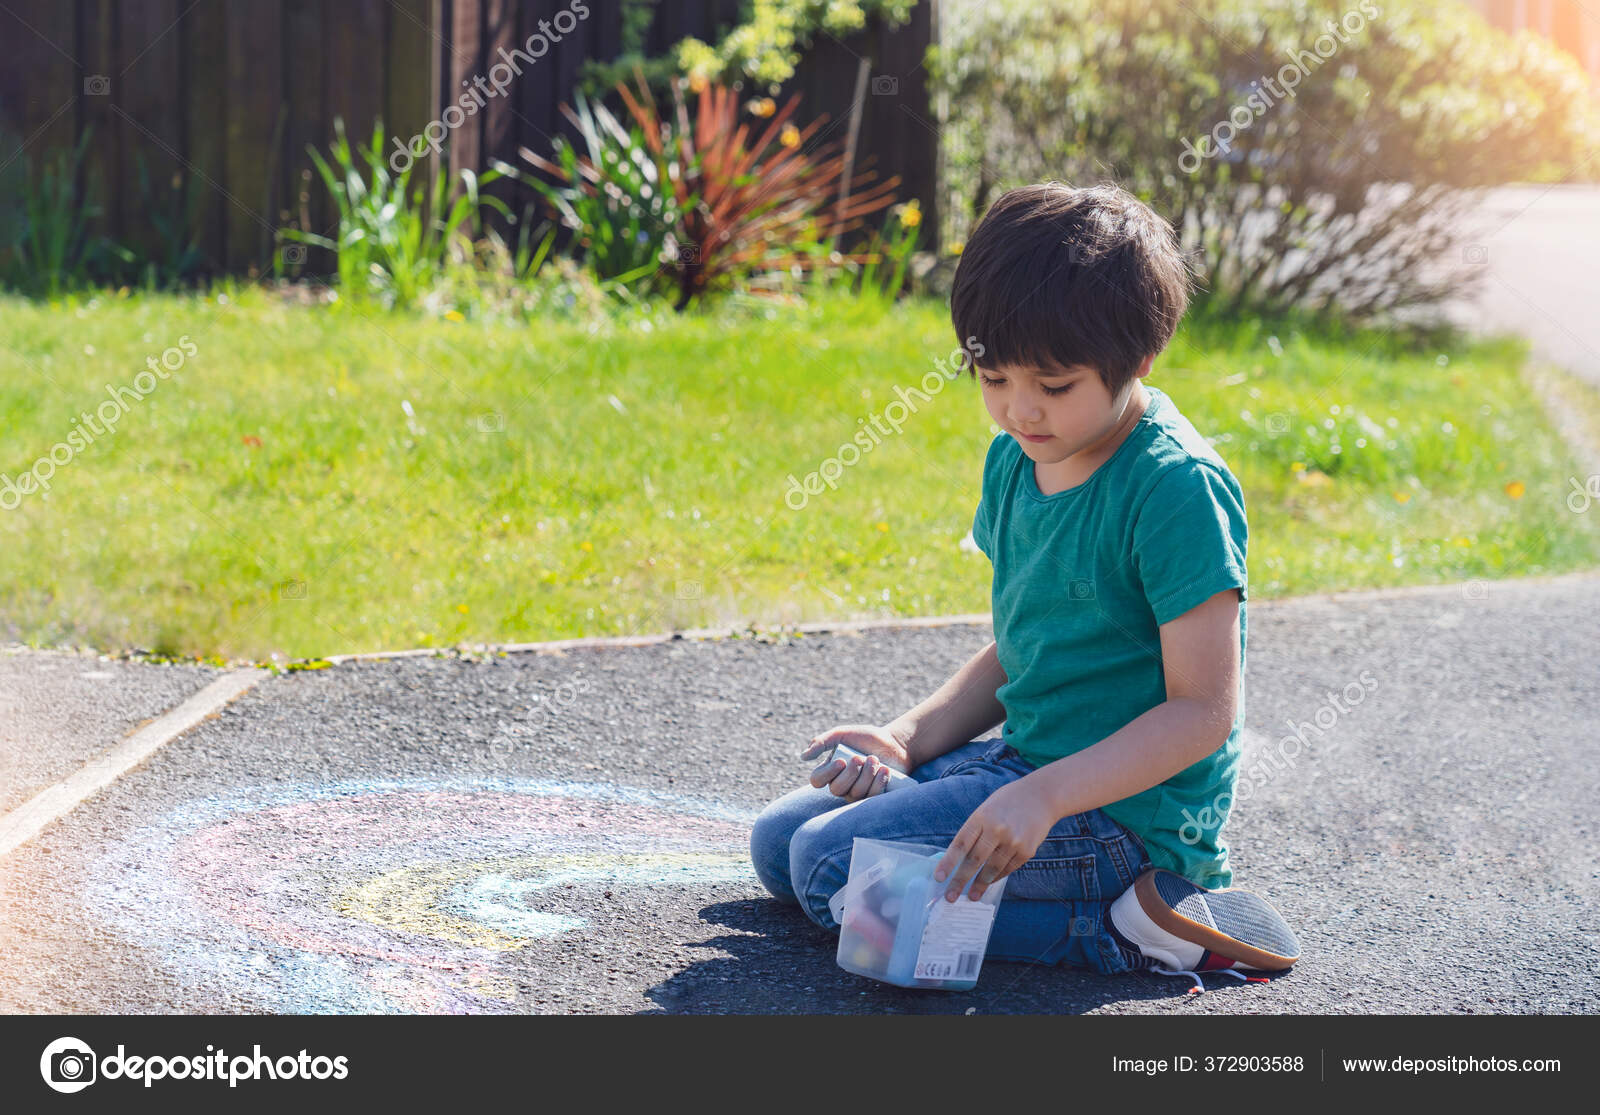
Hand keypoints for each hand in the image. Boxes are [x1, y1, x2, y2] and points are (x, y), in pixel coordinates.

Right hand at [800, 723, 911, 801]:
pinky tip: (885, 770)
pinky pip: (872, 798)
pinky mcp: (874, 798)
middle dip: (851, 773)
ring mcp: (857, 793)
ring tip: (875, 759)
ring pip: (856, 793)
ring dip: (867, 774)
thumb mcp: (842, 734)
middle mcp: (841, 784)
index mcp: (829, 770)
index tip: (842, 761)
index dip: (827, 774)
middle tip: (861, 757)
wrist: (894, 743)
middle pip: (836, 789)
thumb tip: (803, 756)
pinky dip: (879, 782)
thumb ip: (822, 741)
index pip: (816, 780)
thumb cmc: (866, 738)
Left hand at [933, 776, 1057, 901]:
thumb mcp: (986, 810)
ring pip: (991, 869)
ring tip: (972, 896)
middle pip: (974, 861)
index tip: (939, 878)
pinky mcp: (1027, 851)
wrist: (1041, 796)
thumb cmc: (1007, 803)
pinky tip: (989, 883)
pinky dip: (996, 877)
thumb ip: (974, 831)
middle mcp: (997, 829)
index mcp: (981, 817)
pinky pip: (1007, 869)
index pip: (960, 844)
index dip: (948, 863)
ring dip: (980, 885)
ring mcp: (1013, 841)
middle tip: (951, 896)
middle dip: (960, 881)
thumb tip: (959, 860)